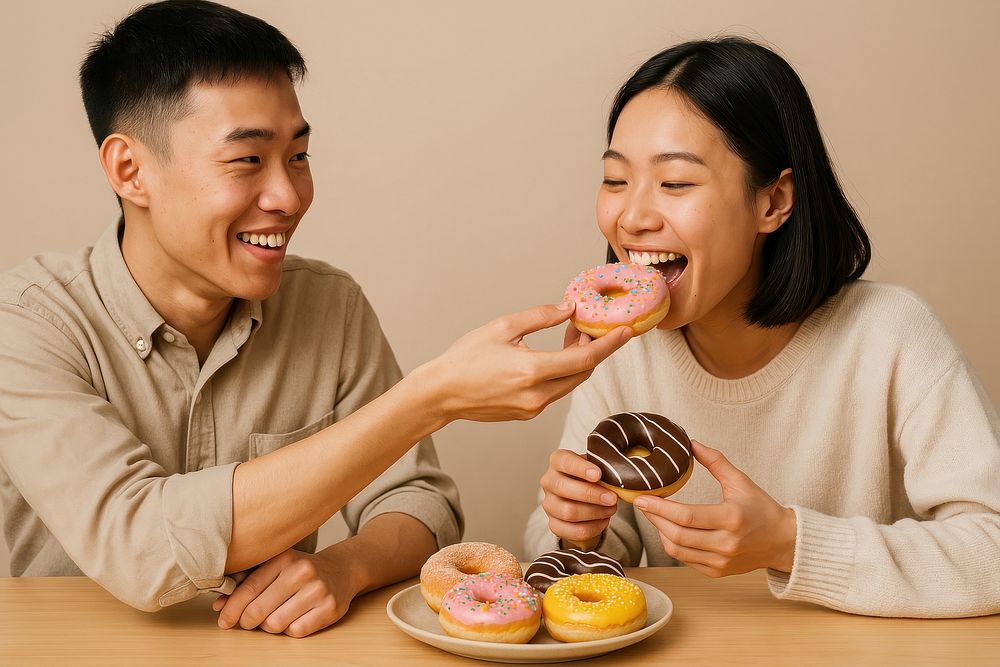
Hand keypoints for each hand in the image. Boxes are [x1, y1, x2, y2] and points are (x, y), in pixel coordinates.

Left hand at [214, 548, 358, 637]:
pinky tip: (293, 618)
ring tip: (275, 617)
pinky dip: (289, 630)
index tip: (224, 620)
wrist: (342, 569)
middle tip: (248, 622)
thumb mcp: (275, 567)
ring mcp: (318, 590)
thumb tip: (219, 606)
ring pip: (275, 624)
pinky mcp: (330, 608)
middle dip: (247, 621)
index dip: (231, 609)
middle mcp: (302, 571)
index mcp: (284, 557)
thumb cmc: (300, 571)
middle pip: (259, 611)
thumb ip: (246, 582)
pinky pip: (296, 631)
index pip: (248, 589)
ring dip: (269, 626)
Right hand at [416, 302, 630, 422]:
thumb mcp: (503, 327)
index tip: (626, 332)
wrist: (441, 393)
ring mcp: (533, 408)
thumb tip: (569, 308)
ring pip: (570, 384)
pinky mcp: (527, 414)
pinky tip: (555, 357)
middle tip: (594, 326)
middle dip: (594, 350)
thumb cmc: (465, 359)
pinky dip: (562, 374)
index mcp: (531, 371)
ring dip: (578, 362)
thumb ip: (540, 317)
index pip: (583, 360)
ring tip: (573, 337)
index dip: (608, 345)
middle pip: (582, 374)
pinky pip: (554, 392)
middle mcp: (537, 395)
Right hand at [540, 449, 619, 544]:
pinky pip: (572, 530)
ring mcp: (549, 504)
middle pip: (563, 488)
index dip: (580, 468)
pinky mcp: (554, 524)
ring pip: (568, 511)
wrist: (585, 498)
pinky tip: (604, 521)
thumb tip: (623, 472)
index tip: (598, 474)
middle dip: (591, 494)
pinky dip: (592, 528)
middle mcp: (549, 481)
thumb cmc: (593, 478)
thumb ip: (607, 468)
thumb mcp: (599, 467)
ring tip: (611, 509)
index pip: (563, 461)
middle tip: (612, 498)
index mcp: (558, 461)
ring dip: (594, 512)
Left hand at [634, 441, 796, 576]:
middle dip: (654, 518)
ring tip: (654, 515)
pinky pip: (685, 560)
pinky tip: (669, 530)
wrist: (782, 541)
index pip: (687, 516)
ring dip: (660, 532)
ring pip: (677, 550)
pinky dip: (672, 544)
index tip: (642, 498)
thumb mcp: (741, 481)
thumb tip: (691, 443)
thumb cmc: (762, 509)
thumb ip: (716, 462)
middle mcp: (726, 543)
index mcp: (731, 518)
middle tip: (642, 504)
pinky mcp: (717, 572)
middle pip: (677, 534)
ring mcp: (721, 561)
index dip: (660, 508)